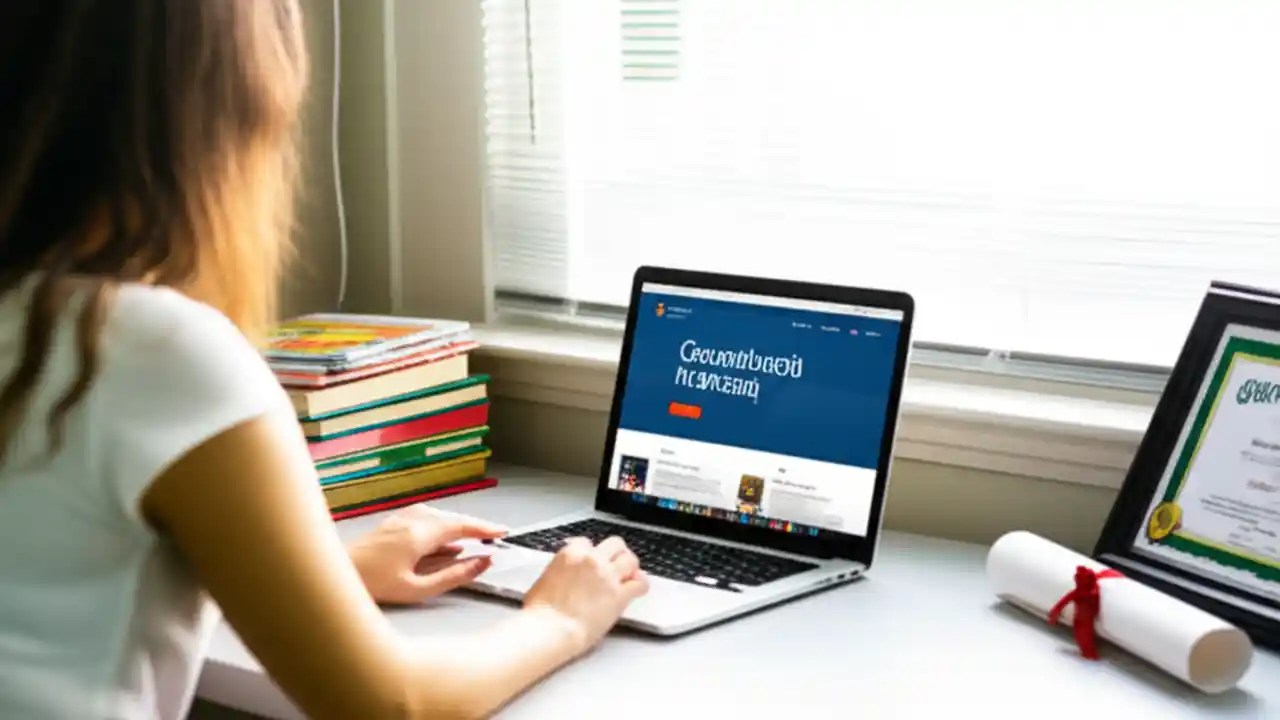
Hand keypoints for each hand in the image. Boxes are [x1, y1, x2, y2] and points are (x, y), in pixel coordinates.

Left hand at [347, 505, 506, 604]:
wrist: (336, 575)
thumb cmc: (374, 585)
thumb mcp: (419, 588)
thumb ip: (454, 575)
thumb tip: (482, 563)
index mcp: (421, 534)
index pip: (462, 526)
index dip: (485, 529)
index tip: (503, 533)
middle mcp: (412, 520)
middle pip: (452, 519)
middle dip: (475, 527)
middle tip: (494, 537)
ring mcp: (400, 519)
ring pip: (439, 517)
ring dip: (458, 526)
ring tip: (474, 540)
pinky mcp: (392, 524)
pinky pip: (426, 519)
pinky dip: (442, 527)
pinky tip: (444, 541)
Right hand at [521, 536, 649, 653]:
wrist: (550, 629)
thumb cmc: (541, 612)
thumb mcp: (543, 581)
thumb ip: (558, 572)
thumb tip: (560, 576)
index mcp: (571, 554)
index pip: (588, 543)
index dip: (592, 553)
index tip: (593, 561)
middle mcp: (591, 560)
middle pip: (615, 544)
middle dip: (616, 553)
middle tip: (616, 564)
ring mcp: (607, 576)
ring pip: (630, 559)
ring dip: (630, 567)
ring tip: (629, 575)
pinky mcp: (619, 595)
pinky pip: (640, 582)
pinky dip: (641, 584)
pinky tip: (638, 588)